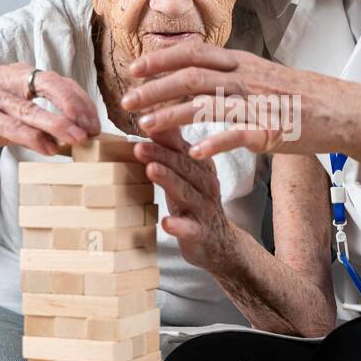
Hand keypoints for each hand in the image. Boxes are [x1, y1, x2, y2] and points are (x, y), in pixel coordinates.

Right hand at [0, 63, 100, 155]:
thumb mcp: (15, 119)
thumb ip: (42, 125)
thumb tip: (75, 140)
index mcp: (20, 75)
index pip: (60, 82)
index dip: (81, 102)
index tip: (96, 123)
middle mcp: (7, 78)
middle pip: (50, 85)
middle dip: (75, 107)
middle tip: (92, 129)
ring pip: (32, 108)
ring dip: (59, 124)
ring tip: (79, 139)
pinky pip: (10, 125)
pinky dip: (32, 138)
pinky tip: (49, 149)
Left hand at [119, 39, 360, 176]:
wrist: (339, 108)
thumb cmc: (297, 95)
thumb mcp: (259, 73)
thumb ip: (227, 72)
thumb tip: (193, 67)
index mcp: (241, 62)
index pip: (193, 52)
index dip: (161, 58)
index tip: (134, 68)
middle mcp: (246, 78)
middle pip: (192, 76)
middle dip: (155, 87)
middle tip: (128, 100)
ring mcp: (258, 103)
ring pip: (208, 104)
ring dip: (173, 115)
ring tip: (147, 126)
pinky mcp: (272, 129)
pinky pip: (239, 135)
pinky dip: (215, 143)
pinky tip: (195, 152)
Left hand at [133, 127, 241, 272]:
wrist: (220, 243)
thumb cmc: (195, 202)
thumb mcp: (186, 173)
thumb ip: (172, 148)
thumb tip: (154, 118)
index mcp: (201, 166)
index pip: (182, 147)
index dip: (165, 135)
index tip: (145, 122)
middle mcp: (206, 184)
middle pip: (184, 166)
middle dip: (162, 154)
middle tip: (140, 146)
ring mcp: (204, 209)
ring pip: (186, 192)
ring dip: (168, 180)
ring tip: (151, 170)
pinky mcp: (201, 233)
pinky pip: (190, 229)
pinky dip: (179, 226)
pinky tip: (167, 223)